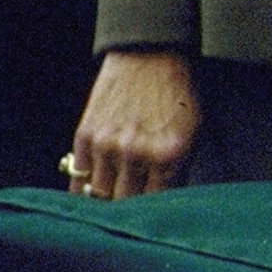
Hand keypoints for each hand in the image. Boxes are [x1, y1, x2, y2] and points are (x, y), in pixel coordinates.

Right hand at [72, 49, 198, 198]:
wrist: (149, 54)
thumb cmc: (176, 92)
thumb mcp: (193, 129)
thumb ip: (178, 167)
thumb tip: (164, 202)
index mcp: (169, 153)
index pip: (157, 203)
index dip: (153, 212)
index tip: (150, 217)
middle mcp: (136, 153)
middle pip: (125, 204)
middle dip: (128, 208)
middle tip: (129, 209)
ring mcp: (107, 145)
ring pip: (99, 195)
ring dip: (104, 198)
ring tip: (110, 198)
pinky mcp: (84, 136)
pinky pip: (78, 177)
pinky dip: (84, 184)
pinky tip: (92, 186)